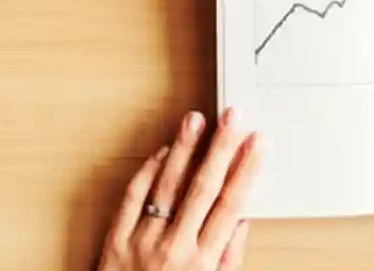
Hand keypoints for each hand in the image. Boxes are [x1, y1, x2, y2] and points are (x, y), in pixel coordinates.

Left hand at [100, 108, 264, 270]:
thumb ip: (229, 256)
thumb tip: (242, 217)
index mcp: (204, 262)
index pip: (232, 204)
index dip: (247, 168)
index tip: (258, 143)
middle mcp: (175, 249)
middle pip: (204, 187)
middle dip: (222, 147)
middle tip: (233, 117)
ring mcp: (142, 243)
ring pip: (167, 185)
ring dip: (184, 149)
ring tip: (195, 120)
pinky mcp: (114, 242)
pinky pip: (132, 199)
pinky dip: (147, 173)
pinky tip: (162, 152)